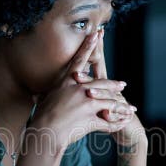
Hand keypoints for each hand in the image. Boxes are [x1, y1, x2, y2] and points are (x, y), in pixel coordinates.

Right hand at [29, 29, 134, 151]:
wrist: (44, 131)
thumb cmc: (41, 116)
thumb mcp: (44, 99)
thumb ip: (48, 93)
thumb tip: (36, 92)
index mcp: (67, 81)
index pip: (80, 60)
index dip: (89, 46)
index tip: (96, 34)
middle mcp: (79, 89)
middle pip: (102, 82)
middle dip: (114, 84)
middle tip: (123, 84)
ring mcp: (87, 103)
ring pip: (110, 102)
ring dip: (121, 106)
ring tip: (129, 108)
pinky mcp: (91, 118)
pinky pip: (108, 121)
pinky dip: (118, 123)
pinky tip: (124, 123)